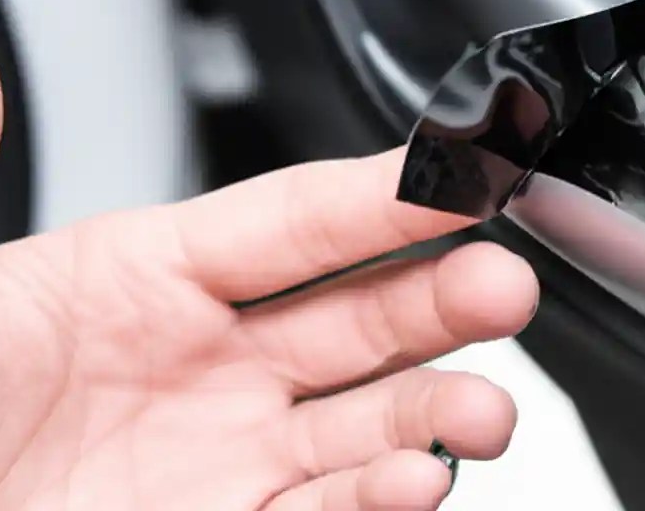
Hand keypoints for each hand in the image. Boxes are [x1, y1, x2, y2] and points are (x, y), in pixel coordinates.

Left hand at [0, 41, 539, 509]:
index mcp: (142, 280)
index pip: (296, 220)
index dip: (387, 194)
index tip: (467, 167)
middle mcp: (206, 364)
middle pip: (364, 314)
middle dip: (447, 296)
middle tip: (503, 286)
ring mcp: (224, 457)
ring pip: (372, 422)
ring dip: (440, 412)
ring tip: (482, 413)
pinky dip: (384, 498)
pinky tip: (414, 482)